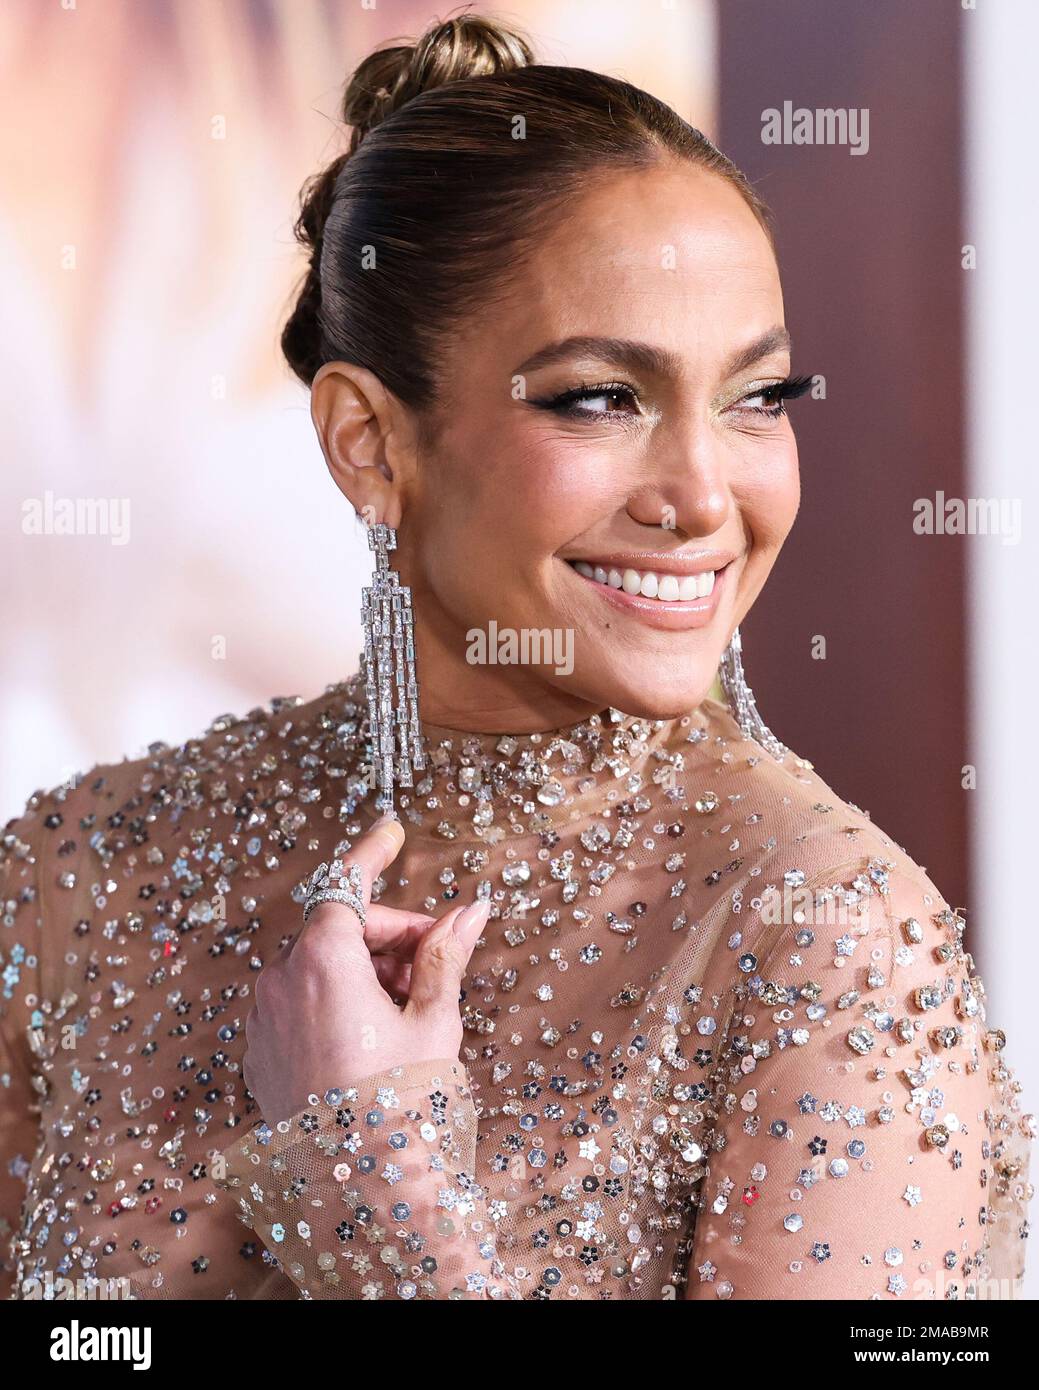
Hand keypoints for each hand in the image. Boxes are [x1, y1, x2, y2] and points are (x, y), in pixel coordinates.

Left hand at [242, 814, 490, 1124]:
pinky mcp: (260, 1051)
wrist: (357, 1194)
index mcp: (323, 958)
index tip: (391, 830)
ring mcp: (264, 1016)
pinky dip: (336, 996)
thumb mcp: (433, 1021)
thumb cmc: (400, 1102)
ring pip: (319, 963)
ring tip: (412, 1005)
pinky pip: (299, 1000)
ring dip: (365, 966)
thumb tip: (472, 910)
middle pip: (339, 926)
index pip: (345, 881)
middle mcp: (281, 978)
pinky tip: (375, 1031)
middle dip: (390, 930)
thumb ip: (446, 956)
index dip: (371, 852)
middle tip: (439, 952)